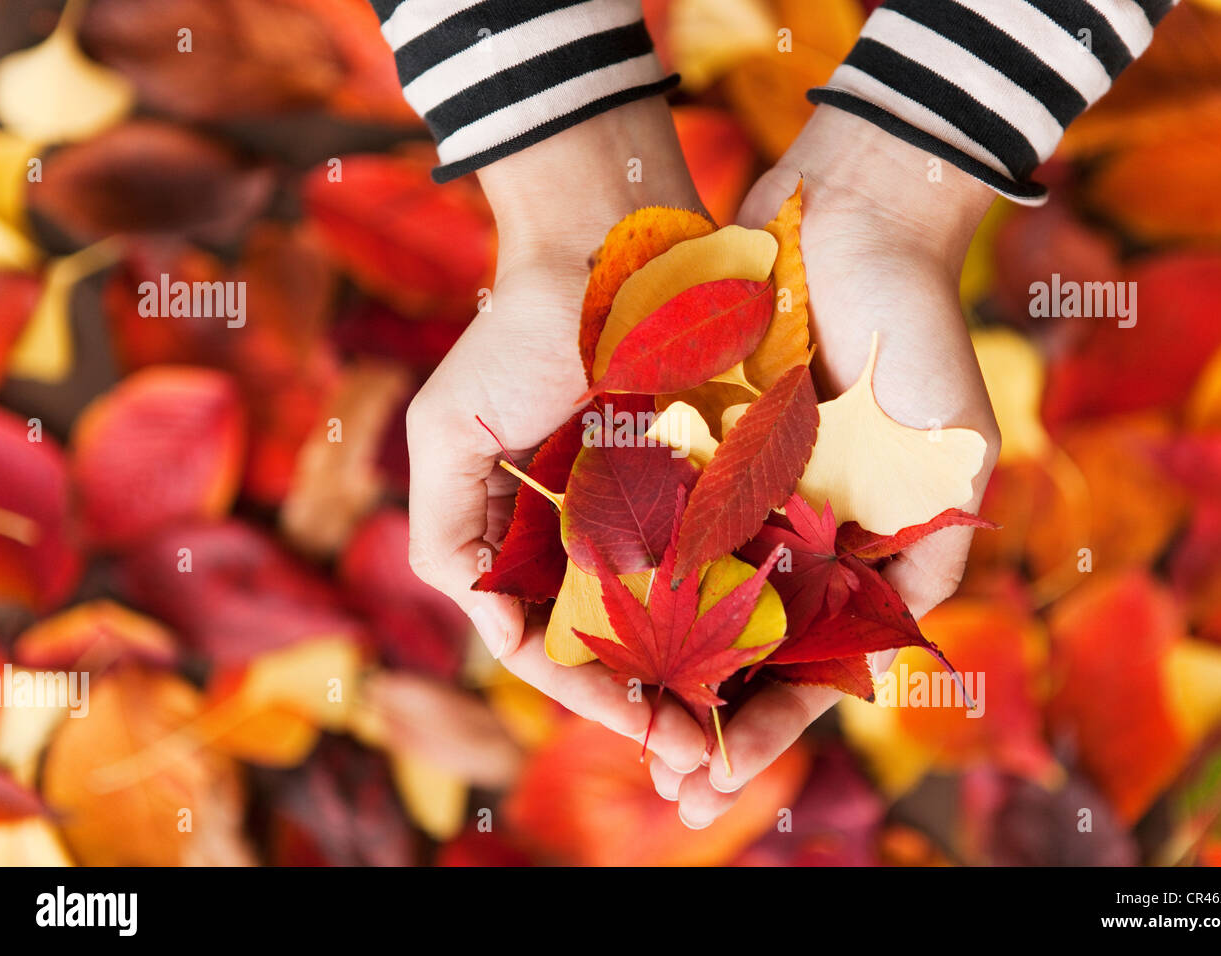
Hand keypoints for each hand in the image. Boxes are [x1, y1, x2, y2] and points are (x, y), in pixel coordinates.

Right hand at [405, 100, 710, 774]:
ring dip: (705, 678)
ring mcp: (653, 510)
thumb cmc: (522, 331)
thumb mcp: (447, 429)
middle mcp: (590, 535)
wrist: (613, 241)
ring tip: (742, 729)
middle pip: (619, 647)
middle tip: (700, 759)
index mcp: (526, 538)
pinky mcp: (713, 478)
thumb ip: (445, 531)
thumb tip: (492, 628)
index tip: (636, 728)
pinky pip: (731, 561)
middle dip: (653, 707)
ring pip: (680, 619)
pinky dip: (746, 608)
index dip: (585, 696)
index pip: (547, 643)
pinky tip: (775, 650)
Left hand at [659, 106, 1002, 826]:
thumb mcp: (950, 460)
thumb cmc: (914, 335)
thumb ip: (927, 559)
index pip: (808, 661)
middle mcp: (788, 530)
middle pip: (740, 650)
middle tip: (669, 791)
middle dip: (704, 718)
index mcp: (849, 550)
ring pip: (686, 600)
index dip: (770, 724)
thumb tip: (890, 662)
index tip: (722, 773)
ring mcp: (734, 490)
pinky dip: (625, 574)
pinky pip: (649, 524)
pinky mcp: (686, 443)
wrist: (852, 216)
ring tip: (621, 730)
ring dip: (657, 669)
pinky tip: (591, 628)